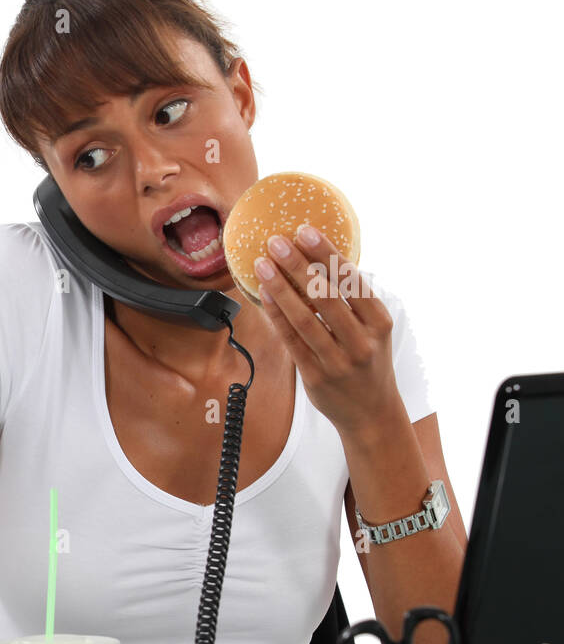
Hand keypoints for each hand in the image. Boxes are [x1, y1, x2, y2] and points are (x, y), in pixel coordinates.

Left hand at [253, 224, 402, 434]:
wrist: (371, 413)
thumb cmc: (369, 362)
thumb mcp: (373, 331)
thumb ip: (353, 303)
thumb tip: (320, 260)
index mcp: (379, 323)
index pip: (352, 281)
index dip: (327, 254)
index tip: (306, 231)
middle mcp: (361, 341)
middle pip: (326, 296)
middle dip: (298, 265)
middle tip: (275, 242)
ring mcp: (338, 361)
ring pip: (304, 319)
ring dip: (281, 288)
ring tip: (263, 265)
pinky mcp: (315, 377)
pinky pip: (291, 341)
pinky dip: (276, 316)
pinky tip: (264, 296)